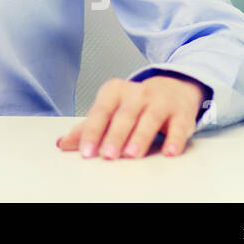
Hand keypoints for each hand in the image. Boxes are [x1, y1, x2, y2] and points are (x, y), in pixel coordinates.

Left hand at [56, 75, 207, 159]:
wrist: (173, 88)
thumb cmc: (135, 104)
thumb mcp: (110, 110)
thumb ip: (88, 128)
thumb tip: (62, 144)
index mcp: (115, 91)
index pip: (101, 111)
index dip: (93, 132)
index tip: (87, 152)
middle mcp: (138, 93)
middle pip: (124, 115)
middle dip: (115, 136)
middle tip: (108, 155)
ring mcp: (161, 101)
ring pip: (150, 119)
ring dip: (140, 137)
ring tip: (131, 155)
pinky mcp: (182, 113)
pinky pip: (178, 127)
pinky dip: (174, 139)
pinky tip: (169, 152)